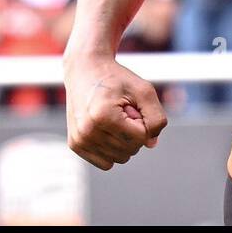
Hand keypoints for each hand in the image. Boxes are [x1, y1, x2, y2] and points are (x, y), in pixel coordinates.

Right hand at [64, 54, 167, 169]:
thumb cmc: (117, 79)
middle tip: (123, 110)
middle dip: (135, 131)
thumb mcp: (144, 90)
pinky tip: (108, 129)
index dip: (144, 122)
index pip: (141, 137)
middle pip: (131, 149)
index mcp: (103, 116)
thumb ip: (156, 117)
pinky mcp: (75, 145)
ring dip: (124, 140)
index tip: (133, 106)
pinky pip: (106, 162)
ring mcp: (79, 140)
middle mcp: (87, 132)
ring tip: (114, 118)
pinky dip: (113, 149)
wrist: (85, 70)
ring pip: (120, 158)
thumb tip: (151, 144)